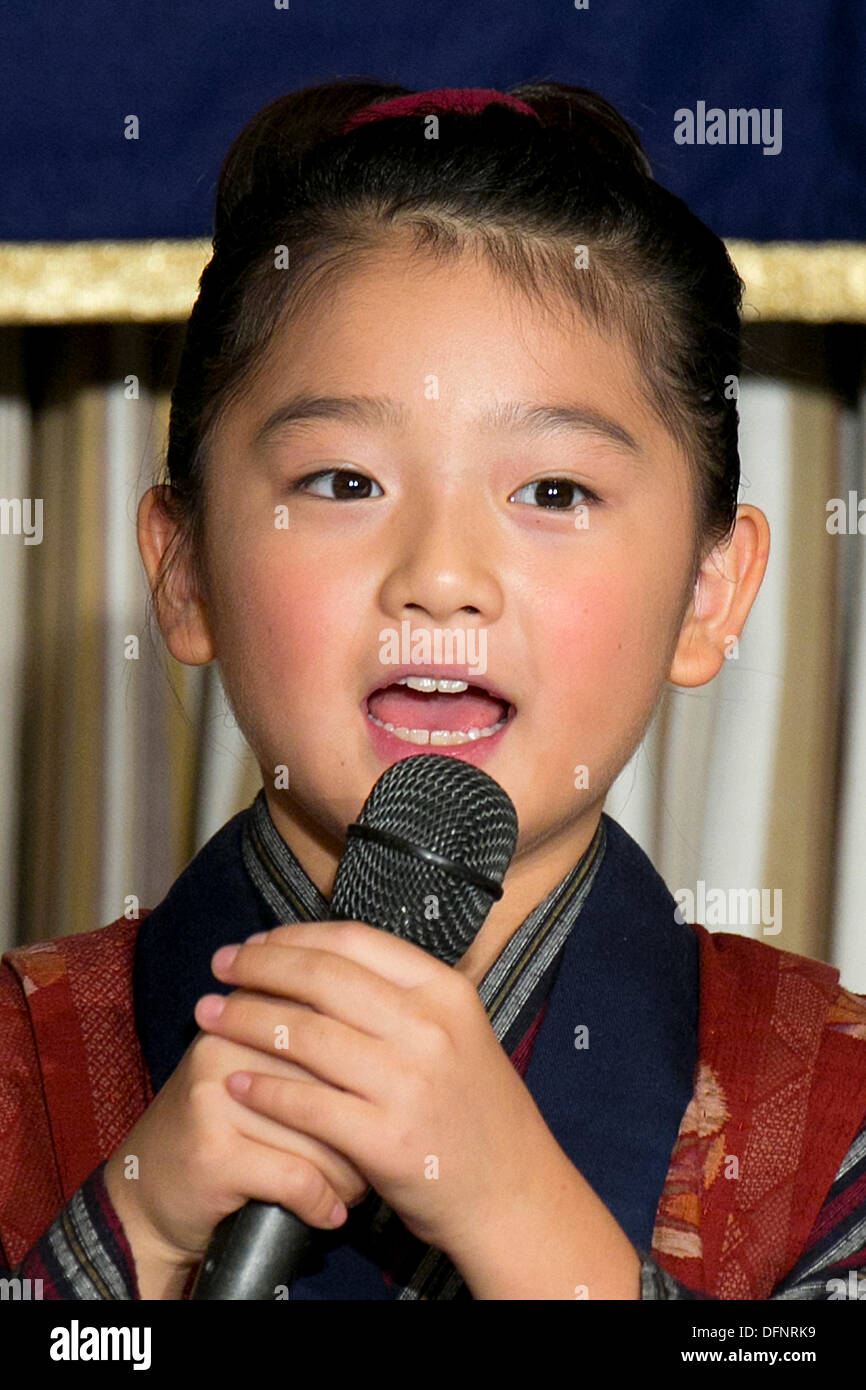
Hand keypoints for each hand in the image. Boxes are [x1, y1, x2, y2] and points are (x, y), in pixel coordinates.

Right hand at [103, 948, 370, 1281]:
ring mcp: (217, 1094)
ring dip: (349, 1170)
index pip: (333, 1017)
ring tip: (353, 1183)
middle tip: (379, 1145)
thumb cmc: (228, 1120)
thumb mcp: (267, 1062)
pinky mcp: (213, 1151)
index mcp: (250, 1006)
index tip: (383, 1095)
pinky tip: (327, 1210)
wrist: (148, 1186)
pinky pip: (297, 1177)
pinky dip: (322, 1202)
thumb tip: (396, 1028)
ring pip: (323, 1130)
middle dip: (366, 1118)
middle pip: (335, 1072)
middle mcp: (228, 1040)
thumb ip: (315, 1032)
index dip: (368, 1063)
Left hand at [199, 920, 563, 1257]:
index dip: (294, 936)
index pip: (355, 941)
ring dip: (246, 1020)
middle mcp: (429, 1028)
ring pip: (305, 1036)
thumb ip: (401, 997)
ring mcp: (409, 1084)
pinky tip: (234, 1078)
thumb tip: (323, 960)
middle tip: (219, 966)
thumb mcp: (457, 1031)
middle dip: (258, 967)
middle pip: (321, 979)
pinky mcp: (387, 1140)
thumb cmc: (475, 1110)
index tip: (256, 942)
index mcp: (444, 991)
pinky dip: (262, 1087)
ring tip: (209, 1016)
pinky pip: (306, 1103)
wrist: (514, 1193)